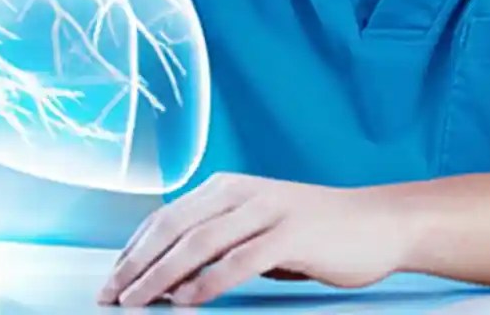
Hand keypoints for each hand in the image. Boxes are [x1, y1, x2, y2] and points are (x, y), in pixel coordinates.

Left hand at [96, 172, 413, 306]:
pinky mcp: (290, 234)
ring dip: (161, 276)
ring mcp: (265, 210)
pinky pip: (238, 260)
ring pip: (198, 243)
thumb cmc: (316, 232)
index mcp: (225, 187)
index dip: (132, 250)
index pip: (164, 218)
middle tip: (112, 295)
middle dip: (136, 264)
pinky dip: (208, 281)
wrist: (379, 223)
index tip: (110, 278)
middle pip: (172, 228)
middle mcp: (239, 192)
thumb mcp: (257, 229)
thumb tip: (173, 280)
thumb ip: (218, 247)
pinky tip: (188, 300)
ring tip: (139, 301)